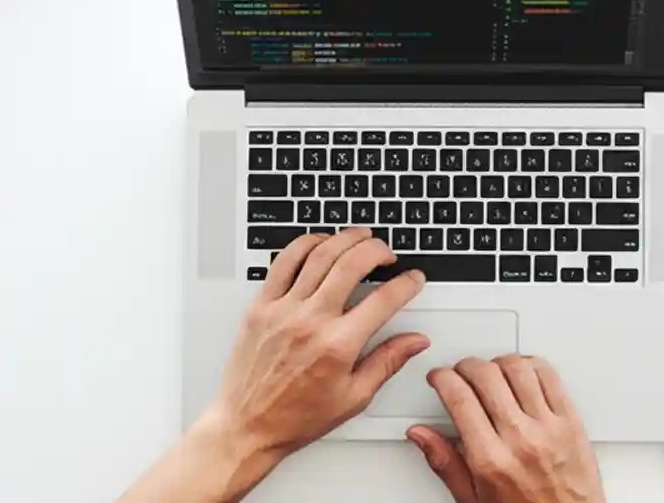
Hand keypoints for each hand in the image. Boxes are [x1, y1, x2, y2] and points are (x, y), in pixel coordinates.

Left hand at [204, 228, 428, 494]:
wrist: (247, 426)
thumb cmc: (296, 417)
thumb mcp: (354, 397)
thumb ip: (387, 362)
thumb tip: (415, 341)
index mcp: (338, 346)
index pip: (383, 300)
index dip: (406, 283)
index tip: (412, 278)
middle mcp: (310, 322)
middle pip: (351, 265)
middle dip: (377, 250)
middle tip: (387, 253)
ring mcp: (282, 310)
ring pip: (319, 255)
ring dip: (345, 239)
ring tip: (360, 238)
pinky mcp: (260, 306)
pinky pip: (283, 262)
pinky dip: (305, 244)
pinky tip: (320, 243)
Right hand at [407, 356, 604, 502]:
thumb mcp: (473, 500)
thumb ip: (445, 463)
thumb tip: (421, 434)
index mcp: (491, 460)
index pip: (459, 398)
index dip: (443, 378)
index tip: (439, 378)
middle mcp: (520, 440)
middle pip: (486, 376)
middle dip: (466, 366)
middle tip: (461, 373)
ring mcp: (549, 428)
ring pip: (518, 369)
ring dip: (498, 362)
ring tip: (490, 372)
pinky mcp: (572, 422)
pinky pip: (551, 377)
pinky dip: (532, 365)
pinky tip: (522, 373)